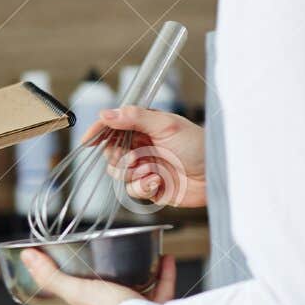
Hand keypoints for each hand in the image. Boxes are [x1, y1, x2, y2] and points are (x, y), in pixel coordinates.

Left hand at [20, 249, 177, 304]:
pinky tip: (163, 260)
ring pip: (130, 302)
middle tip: (90, 276)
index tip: (46, 295)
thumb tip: (28, 259)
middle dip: (93, 294)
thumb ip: (52, 277)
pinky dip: (162, 276)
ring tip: (132, 265)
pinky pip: (159, 294)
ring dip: (133, 281)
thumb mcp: (78, 292)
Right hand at [84, 106, 207, 208]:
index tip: (88, 139)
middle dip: (119, 157)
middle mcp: (141, 147)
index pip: (113, 127)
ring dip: (132, 173)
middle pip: (110, 153)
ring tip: (152, 169)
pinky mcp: (150, 187)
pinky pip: (132, 190)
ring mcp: (144, 168)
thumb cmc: (198, 145)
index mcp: (143, 127)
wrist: (216, 175)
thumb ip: (134, 117)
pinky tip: (158, 181)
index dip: (98, 132)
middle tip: (134, 156)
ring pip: (118, 173)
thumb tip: (106, 113)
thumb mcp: (166, 125)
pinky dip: (143, 186)